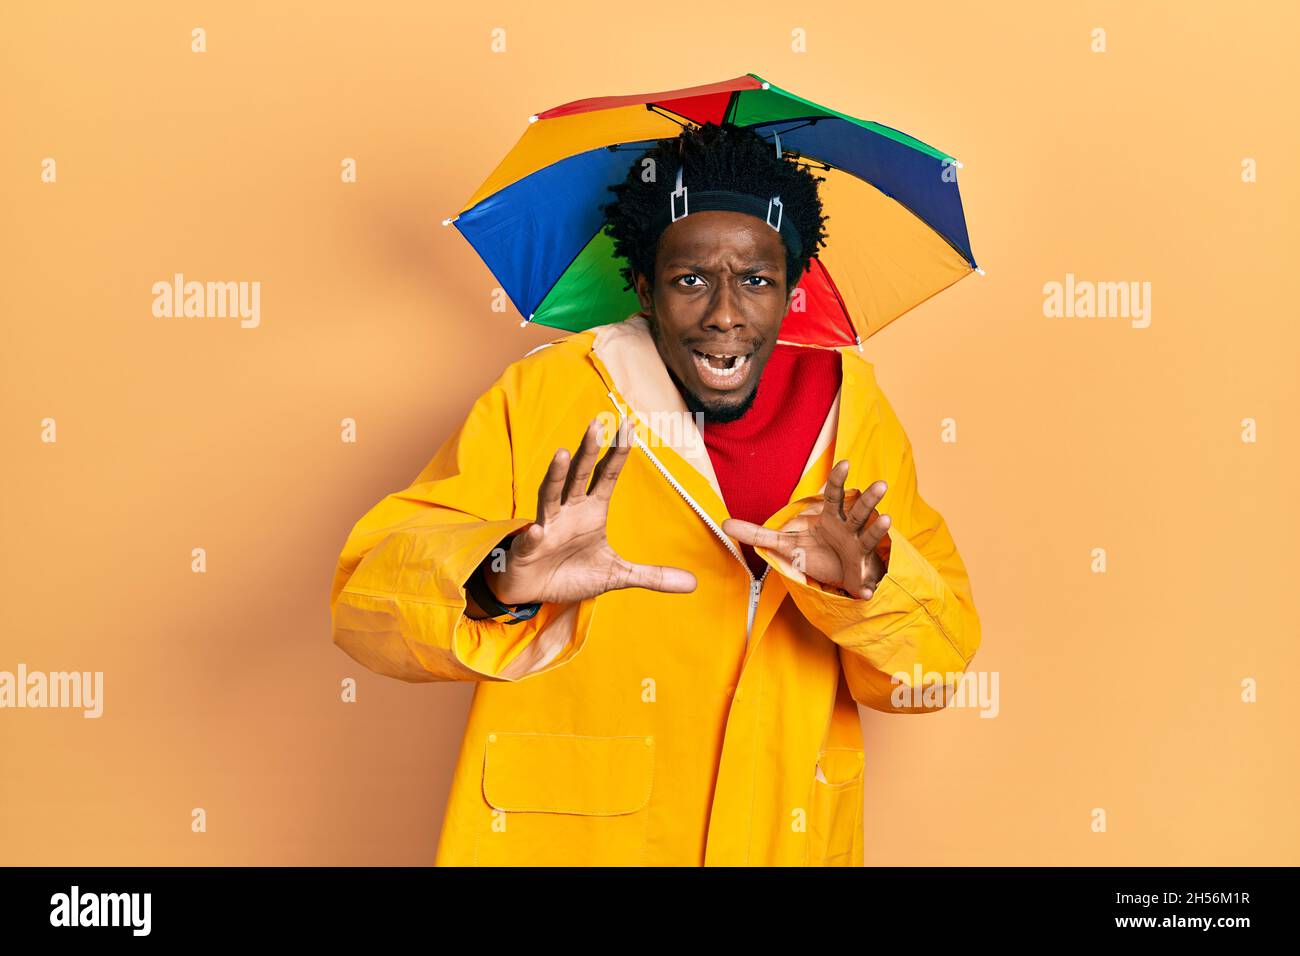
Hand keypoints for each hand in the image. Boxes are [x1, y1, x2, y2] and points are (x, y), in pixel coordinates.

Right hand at [482, 416, 697, 605]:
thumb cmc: (573, 573)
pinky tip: (536, 530)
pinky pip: (530, 539)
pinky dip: (532, 535)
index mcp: (591, 510)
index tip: (628, 426)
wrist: (535, 590)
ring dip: (556, 475)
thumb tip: (693, 583)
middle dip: (588, 450)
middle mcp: (569, 511)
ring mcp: (547, 526)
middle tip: (597, 424)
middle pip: (580, 475)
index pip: (607, 476)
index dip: (617, 453)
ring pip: (551, 495)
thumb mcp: (618, 575)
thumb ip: (653, 576)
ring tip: (563, 454)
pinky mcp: (528, 549)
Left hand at [722, 460, 890, 599]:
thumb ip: (757, 534)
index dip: (839, 479)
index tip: (845, 463)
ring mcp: (859, 547)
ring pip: (870, 534)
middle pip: (860, 509)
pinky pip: (864, 578)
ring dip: (879, 528)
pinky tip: (865, 592)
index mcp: (831, 517)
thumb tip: (723, 524)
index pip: (834, 494)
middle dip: (870, 498)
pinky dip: (864, 587)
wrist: (837, 575)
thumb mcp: (783, 543)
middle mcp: (849, 528)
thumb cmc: (815, 552)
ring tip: (887, 519)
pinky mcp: (862, 571)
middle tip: (881, 485)